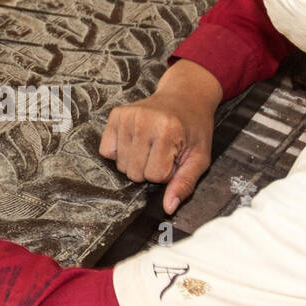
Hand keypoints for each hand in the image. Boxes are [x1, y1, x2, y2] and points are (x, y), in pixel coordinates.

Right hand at [98, 60, 221, 213]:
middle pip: (135, 173)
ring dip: (136, 162)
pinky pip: (106, 152)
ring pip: (121, 165)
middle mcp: (144, 120)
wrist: (186, 97)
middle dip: (150, 169)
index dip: (167, 173)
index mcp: (167, 130)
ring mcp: (127, 116)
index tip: (174, 157)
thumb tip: (167, 208)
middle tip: (162, 152)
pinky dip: (119, 153)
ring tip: (151, 146)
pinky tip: (135, 142)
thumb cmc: (194, 129)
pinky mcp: (115, 115)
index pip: (155, 176)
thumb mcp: (199, 158)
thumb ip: (185, 184)